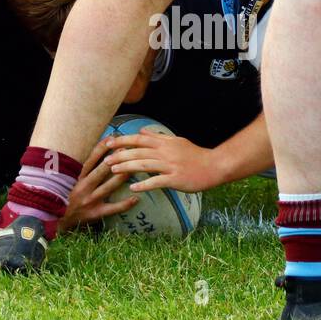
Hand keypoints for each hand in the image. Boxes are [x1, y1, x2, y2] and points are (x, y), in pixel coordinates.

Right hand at [56, 137, 138, 232]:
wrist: (59, 221)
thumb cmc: (70, 198)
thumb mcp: (73, 182)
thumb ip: (85, 170)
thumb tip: (101, 155)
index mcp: (78, 178)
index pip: (90, 160)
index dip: (100, 148)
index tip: (112, 138)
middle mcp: (83, 187)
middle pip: (100, 172)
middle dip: (113, 160)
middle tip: (125, 150)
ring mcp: (90, 201)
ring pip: (108, 187)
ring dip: (121, 178)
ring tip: (133, 169)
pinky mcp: (96, 213)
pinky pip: (113, 208)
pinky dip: (125, 204)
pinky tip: (136, 198)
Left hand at [105, 132, 219, 193]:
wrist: (214, 166)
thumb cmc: (195, 155)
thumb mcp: (176, 142)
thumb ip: (158, 137)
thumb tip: (142, 132)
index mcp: (165, 143)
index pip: (140, 139)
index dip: (124, 140)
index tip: (109, 143)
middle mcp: (166, 153)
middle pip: (139, 152)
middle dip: (121, 155)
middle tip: (105, 159)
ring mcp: (171, 166)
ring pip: (144, 165)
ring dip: (127, 167)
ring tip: (113, 171)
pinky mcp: (175, 179)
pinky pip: (157, 181)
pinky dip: (144, 184)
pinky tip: (133, 187)